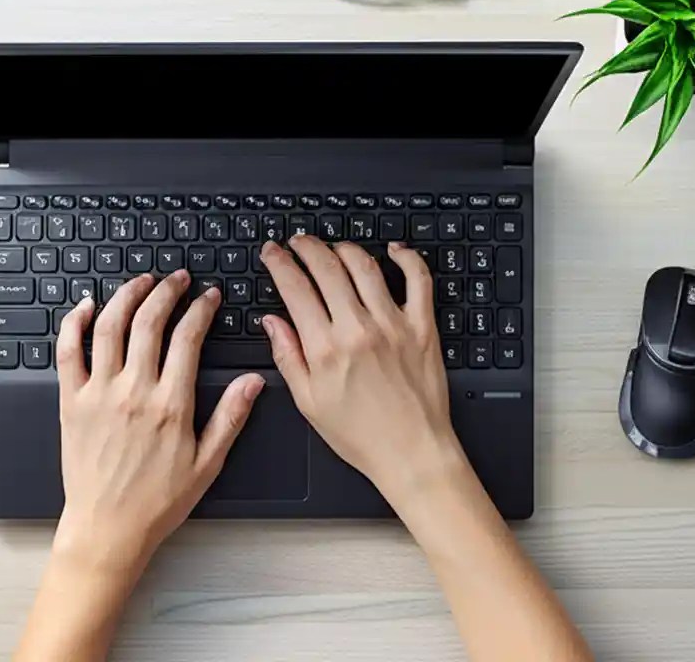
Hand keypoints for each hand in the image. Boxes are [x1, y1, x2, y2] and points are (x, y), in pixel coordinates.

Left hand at [53, 271, 265, 572]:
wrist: (108, 529)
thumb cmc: (156, 502)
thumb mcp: (207, 463)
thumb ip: (230, 417)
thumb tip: (253, 381)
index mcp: (170, 405)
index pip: (188, 338)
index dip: (200, 309)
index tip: (208, 297)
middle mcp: (133, 392)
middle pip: (149, 321)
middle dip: (167, 291)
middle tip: (178, 279)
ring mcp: (98, 394)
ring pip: (108, 326)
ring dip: (126, 296)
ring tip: (141, 282)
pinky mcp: (70, 402)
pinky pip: (67, 352)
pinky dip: (73, 323)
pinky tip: (85, 306)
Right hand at [260, 236, 468, 505]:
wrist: (412, 453)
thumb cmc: (362, 435)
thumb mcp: (309, 402)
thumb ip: (287, 356)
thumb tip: (272, 322)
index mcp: (325, 349)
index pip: (295, 288)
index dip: (279, 262)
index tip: (272, 252)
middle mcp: (358, 329)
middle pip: (327, 267)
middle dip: (307, 247)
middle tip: (298, 241)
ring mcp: (393, 324)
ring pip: (365, 266)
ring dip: (344, 248)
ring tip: (333, 247)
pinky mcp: (423, 327)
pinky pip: (418, 279)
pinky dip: (406, 257)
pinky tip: (394, 250)